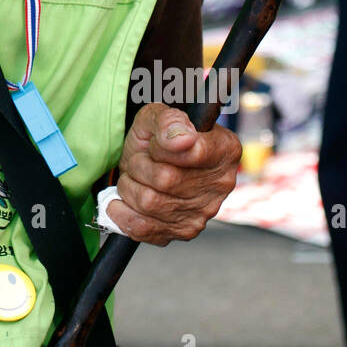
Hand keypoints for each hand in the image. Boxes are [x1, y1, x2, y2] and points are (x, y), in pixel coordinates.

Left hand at [107, 103, 240, 244]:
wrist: (152, 162)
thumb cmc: (157, 138)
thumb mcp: (157, 116)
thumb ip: (169, 120)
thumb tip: (181, 138)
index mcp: (223, 148)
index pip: (191, 152)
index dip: (161, 148)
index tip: (154, 143)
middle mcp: (221, 183)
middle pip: (165, 179)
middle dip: (139, 166)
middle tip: (139, 160)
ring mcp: (204, 211)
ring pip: (150, 203)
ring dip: (130, 187)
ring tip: (135, 178)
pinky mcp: (184, 231)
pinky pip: (144, 228)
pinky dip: (123, 213)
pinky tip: (123, 201)